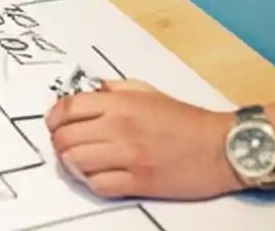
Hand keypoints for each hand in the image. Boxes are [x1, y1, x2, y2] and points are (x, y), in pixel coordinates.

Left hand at [47, 79, 238, 199]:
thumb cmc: (186, 120)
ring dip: (72, 164)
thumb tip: (87, 92)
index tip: (54, 124)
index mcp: (120, 103)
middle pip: (65, 137)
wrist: (220, 147)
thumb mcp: (147, 92)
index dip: (54, 118)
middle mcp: (119, 127)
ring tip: (80, 162)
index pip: (68, 108)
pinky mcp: (139, 181)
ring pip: (76, 162)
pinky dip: (92, 182)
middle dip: (60, 142)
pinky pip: (98, 185)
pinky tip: (98, 176)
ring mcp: (128, 156)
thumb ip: (114, 90)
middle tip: (67, 145)